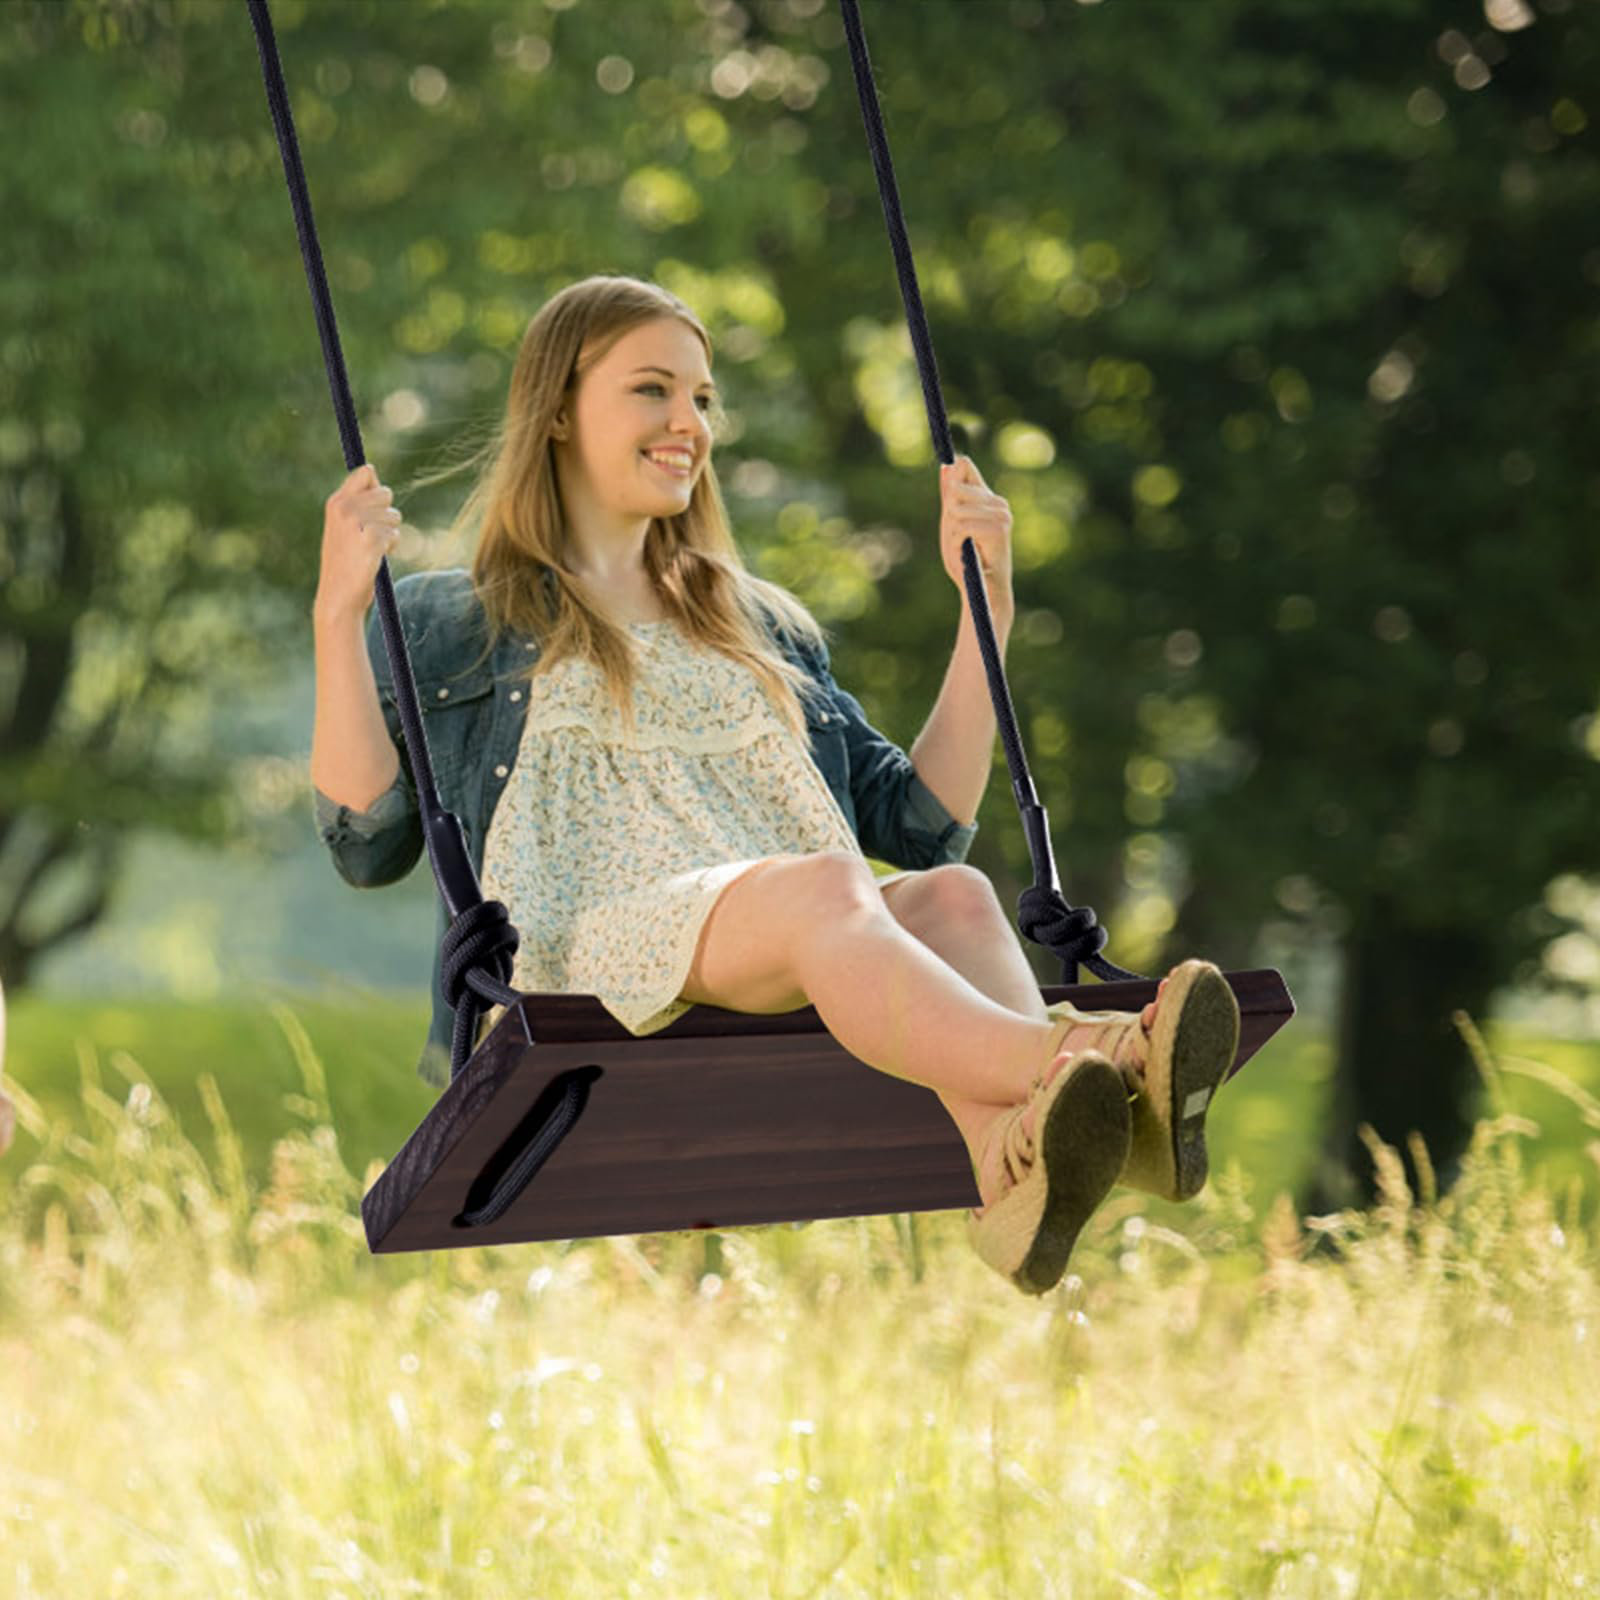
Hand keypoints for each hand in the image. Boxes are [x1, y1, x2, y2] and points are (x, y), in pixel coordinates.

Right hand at [315, 463, 405, 622]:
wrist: (338, 596)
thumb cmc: (345, 561)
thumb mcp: (343, 526)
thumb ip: (357, 501)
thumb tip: (372, 471)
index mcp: (336, 502)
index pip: (366, 473)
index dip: (375, 489)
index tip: (371, 508)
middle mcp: (345, 509)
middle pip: (386, 494)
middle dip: (386, 515)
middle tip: (370, 536)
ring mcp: (358, 523)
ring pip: (394, 516)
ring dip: (389, 533)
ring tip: (370, 548)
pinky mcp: (372, 540)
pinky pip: (396, 534)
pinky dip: (391, 547)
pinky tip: (376, 557)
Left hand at [938, 454, 1013, 633]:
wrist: (982, 590)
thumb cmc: (967, 559)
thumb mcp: (952, 524)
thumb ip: (950, 496)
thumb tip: (946, 465)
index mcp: (987, 497)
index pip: (964, 467)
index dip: (950, 477)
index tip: (947, 499)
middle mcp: (998, 502)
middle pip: (954, 490)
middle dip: (948, 517)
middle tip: (959, 539)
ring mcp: (1002, 514)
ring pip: (956, 509)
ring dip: (952, 534)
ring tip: (964, 549)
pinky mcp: (999, 529)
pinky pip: (961, 527)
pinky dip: (956, 544)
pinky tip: (968, 556)